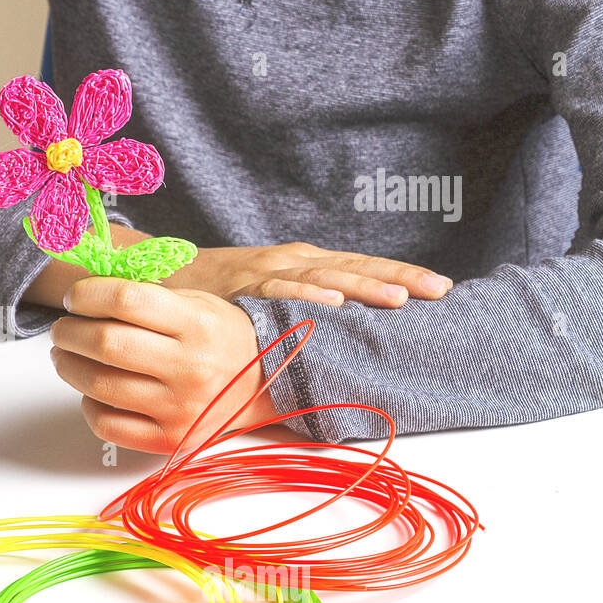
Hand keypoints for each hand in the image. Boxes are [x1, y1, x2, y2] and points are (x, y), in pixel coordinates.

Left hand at [50, 277, 275, 453]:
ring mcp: (180, 408)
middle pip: (106, 344)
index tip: (74, 298)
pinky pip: (109, 426)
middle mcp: (191, 368)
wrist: (265, 382)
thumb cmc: (219, 338)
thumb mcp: (194, 303)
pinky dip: (89, 406)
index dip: (87, 295)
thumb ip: (144, 296)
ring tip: (65, 355)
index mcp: (197, 324)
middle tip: (62, 328)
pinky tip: (91, 392)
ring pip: (100, 386)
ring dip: (69, 366)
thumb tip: (84, 294)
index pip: (126, 300)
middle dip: (69, 332)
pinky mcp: (170, 440)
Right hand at [166, 242, 451, 306]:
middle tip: (438, 291)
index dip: (402, 274)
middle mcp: (290, 262)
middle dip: (397, 277)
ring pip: (323, 277)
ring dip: (361, 287)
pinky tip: (332, 306)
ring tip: (398, 299)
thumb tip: (348, 340)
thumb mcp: (267, 298)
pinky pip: (277, 293)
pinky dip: (305, 297)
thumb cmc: (218, 296)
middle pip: (353, 267)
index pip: (361, 267)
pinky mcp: (240, 287)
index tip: (443, 289)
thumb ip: (301, 312)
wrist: (159, 278)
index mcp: (303, 265)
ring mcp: (266, 272)